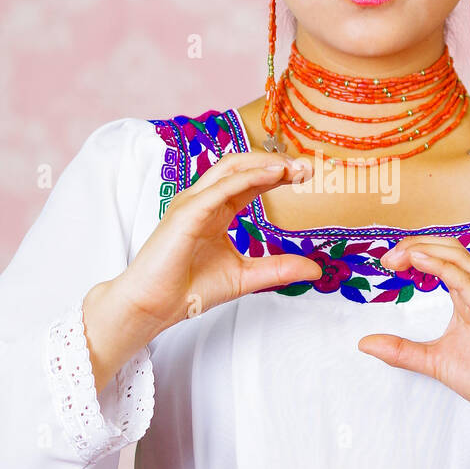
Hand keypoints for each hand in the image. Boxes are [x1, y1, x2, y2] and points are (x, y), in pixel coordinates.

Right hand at [108, 150, 323, 333]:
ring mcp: (193, 203)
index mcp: (216, 210)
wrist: (154, 307)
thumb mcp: (246, 276)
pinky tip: (273, 175)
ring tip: (292, 167)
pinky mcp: (186, 212)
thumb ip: (278, 268)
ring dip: (264, 163)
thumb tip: (316, 269)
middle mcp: (204, 200)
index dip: (278, 174)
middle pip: (242, 166)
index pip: (250, 181)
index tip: (306, 175)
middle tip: (306, 167)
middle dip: (274, 162)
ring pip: (230, 168)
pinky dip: (248, 177)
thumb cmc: (189, 290)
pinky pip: (220, 187)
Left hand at [356, 236, 469, 449]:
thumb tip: (365, 343)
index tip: (388, 263)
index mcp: (468, 295)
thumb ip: (401, 350)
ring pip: (459, 257)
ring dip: (426, 250)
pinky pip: (469, 283)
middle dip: (417, 245)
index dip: (415, 251)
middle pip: (450, 248)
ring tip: (400, 256)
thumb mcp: (433, 360)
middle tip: (388, 259)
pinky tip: (421, 262)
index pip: (443, 257)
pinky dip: (443, 268)